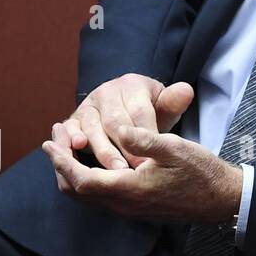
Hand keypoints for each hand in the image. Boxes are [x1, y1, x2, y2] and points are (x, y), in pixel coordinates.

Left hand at [43, 125, 242, 223]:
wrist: (219, 199)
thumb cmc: (200, 171)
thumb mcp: (176, 148)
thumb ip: (146, 139)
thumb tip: (121, 128)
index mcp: (129, 189)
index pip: (81, 179)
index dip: (61, 161)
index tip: (50, 141)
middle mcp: (123, 204)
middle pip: (76, 191)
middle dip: (60, 166)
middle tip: (55, 140)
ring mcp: (128, 209)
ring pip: (85, 196)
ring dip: (72, 172)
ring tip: (69, 148)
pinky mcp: (134, 208)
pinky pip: (98, 197)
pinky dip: (86, 179)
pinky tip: (93, 161)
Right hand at [58, 74, 194, 171]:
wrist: (128, 115)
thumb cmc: (152, 114)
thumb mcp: (166, 108)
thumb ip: (174, 102)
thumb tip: (186, 91)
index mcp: (132, 84)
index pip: (139, 110)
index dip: (146, 134)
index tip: (154, 156)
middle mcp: (107, 92)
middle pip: (114, 120)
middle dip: (125, 147)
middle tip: (135, 169)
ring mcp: (88, 105)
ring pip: (92, 127)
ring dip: (102, 150)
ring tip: (115, 171)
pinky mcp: (72, 119)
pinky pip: (69, 129)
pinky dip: (71, 139)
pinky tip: (78, 152)